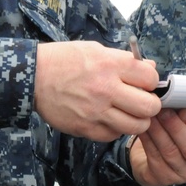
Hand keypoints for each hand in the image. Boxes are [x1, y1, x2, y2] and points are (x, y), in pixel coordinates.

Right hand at [34, 41, 161, 141]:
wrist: (33, 77)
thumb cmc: (65, 60)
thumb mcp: (96, 50)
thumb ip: (124, 60)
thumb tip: (151, 68)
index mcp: (111, 65)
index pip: (151, 79)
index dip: (151, 81)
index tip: (144, 82)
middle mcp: (106, 89)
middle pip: (149, 107)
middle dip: (151, 104)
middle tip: (142, 101)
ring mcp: (96, 112)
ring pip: (136, 126)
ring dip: (137, 120)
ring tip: (128, 112)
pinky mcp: (86, 128)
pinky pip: (114, 135)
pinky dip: (115, 129)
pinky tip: (108, 118)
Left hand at [128, 108, 185, 185]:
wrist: (157, 156)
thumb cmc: (175, 130)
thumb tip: (175, 94)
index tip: (184, 110)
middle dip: (175, 127)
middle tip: (163, 111)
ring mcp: (184, 173)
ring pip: (170, 152)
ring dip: (158, 131)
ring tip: (150, 116)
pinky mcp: (164, 178)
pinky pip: (155, 157)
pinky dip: (148, 140)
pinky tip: (142, 127)